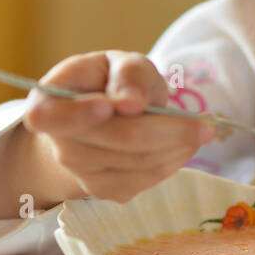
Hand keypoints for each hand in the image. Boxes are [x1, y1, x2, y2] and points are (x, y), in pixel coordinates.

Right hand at [21, 50, 215, 204]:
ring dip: (178, 146)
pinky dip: (173, 161)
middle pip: (115, 139)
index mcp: (47, 103)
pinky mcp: (104, 190)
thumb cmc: (109, 83)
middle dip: (169, 130)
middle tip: (207, 124)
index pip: (46, 116)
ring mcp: (79, 172)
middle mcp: (57, 142)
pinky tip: (183, 145)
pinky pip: (145, 179)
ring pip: (138, 162)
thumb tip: (130, 102)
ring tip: (200, 130)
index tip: (120, 104)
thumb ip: (128, 73)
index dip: (79, 114)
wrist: (102, 118)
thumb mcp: (120, 63)